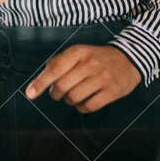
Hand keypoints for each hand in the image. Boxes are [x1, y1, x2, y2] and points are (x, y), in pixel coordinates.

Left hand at [25, 43, 141, 112]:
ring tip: (72, 95)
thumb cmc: (97, 58)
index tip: (30, 94)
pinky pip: (89, 106)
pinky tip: (84, 101)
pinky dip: (82, 107)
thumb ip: (59, 62)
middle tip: (58, 93)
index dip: (40, 82)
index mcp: (78, 52)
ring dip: (69, 100)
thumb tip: (41, 78)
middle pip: (62, 86)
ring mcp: (102, 78)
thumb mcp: (79, 52)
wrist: (130, 58)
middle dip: (55, 93)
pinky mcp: (113, 91)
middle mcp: (89, 64)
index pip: (54, 69)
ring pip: (74, 98)